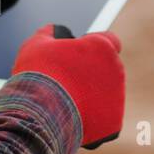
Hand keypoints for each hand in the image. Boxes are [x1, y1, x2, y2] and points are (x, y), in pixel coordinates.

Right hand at [12, 24, 124, 149]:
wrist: (39, 115)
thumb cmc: (38, 75)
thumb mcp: (36, 45)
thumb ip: (49, 33)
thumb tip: (53, 30)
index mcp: (102, 47)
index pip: (109, 40)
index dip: (93, 46)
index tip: (79, 54)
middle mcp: (116, 71)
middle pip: (106, 70)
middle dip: (90, 75)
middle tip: (67, 83)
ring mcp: (117, 98)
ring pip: (105, 95)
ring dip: (90, 97)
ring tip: (65, 103)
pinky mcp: (113, 123)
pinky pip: (103, 119)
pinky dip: (91, 120)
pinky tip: (71, 119)